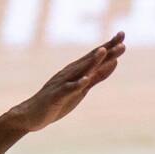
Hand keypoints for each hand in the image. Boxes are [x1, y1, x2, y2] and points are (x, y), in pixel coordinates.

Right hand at [5, 32, 125, 133]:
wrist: (31, 116)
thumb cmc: (57, 102)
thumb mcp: (82, 89)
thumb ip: (97, 76)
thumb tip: (114, 62)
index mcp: (77, 72)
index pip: (95, 57)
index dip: (109, 46)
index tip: (122, 36)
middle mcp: (70, 74)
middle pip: (90, 60)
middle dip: (106, 49)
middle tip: (121, 38)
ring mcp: (62, 84)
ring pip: (79, 71)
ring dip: (92, 62)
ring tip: (104, 51)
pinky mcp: (56, 97)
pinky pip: (67, 90)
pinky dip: (77, 84)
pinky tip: (86, 79)